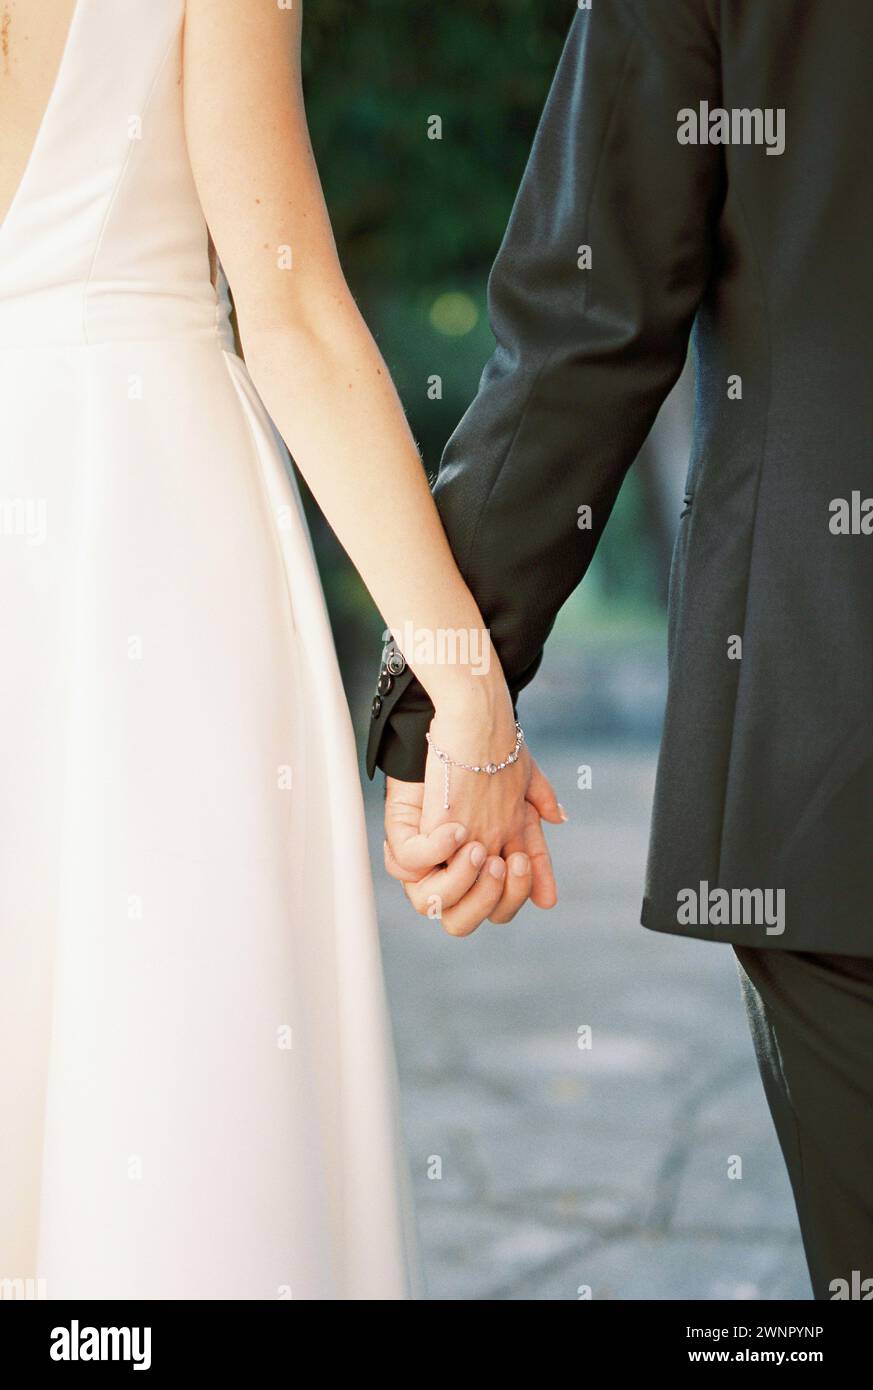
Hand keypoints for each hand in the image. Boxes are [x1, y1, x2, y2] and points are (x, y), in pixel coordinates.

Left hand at [384, 758, 563, 935]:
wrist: (463, 723)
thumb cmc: (491, 750)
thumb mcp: (523, 779)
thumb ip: (540, 802)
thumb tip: (559, 820)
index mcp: (490, 853)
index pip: (508, 894)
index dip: (521, 893)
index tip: (535, 882)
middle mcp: (460, 861)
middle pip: (477, 914)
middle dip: (498, 898)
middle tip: (507, 862)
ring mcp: (435, 853)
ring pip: (442, 904)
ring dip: (467, 884)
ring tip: (480, 850)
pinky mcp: (411, 834)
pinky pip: (413, 864)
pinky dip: (435, 852)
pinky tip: (457, 831)